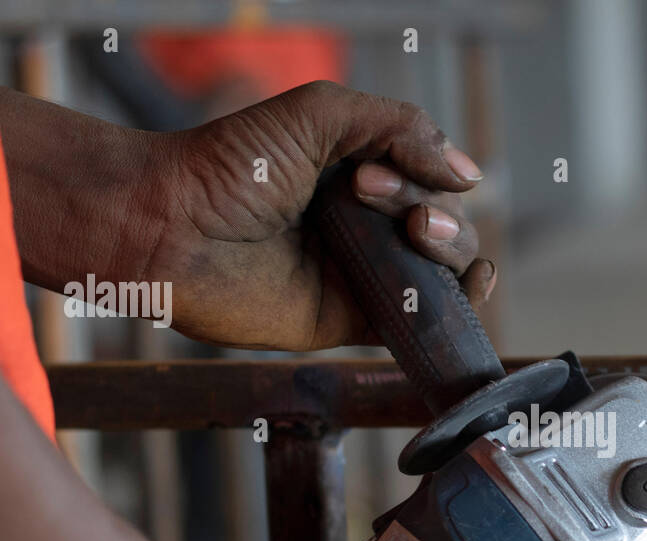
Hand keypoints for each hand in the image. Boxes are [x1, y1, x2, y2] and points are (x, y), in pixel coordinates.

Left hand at [146, 81, 496, 349]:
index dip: (423, 172)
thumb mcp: (318, 114)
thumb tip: (469, 173)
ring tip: (419, 234)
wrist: (171, 231)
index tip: (367, 174)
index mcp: (357, 172)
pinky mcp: (353, 321)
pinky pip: (421, 318)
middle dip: (435, 209)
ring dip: (453, 247)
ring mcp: (361, 273)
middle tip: (384, 206)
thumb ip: (397, 125)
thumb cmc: (229, 166)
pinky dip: (460, 304)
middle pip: (444, 220)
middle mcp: (365, 224)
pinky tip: (475, 282)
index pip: (429, 174)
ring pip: (442, 267)